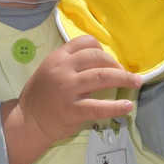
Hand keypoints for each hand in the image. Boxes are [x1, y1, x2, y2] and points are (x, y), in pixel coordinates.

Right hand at [2, 36, 140, 163]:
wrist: (28, 120)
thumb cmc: (41, 96)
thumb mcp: (50, 70)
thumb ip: (70, 64)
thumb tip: (101, 62)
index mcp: (58, 57)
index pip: (85, 42)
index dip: (102, 49)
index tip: (108, 60)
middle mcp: (63, 69)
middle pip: (97, 57)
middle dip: (116, 64)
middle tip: (124, 73)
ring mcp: (67, 89)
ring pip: (102, 76)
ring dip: (124, 78)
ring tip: (136, 82)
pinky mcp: (72, 110)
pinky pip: (99, 106)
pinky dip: (116, 106)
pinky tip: (127, 106)